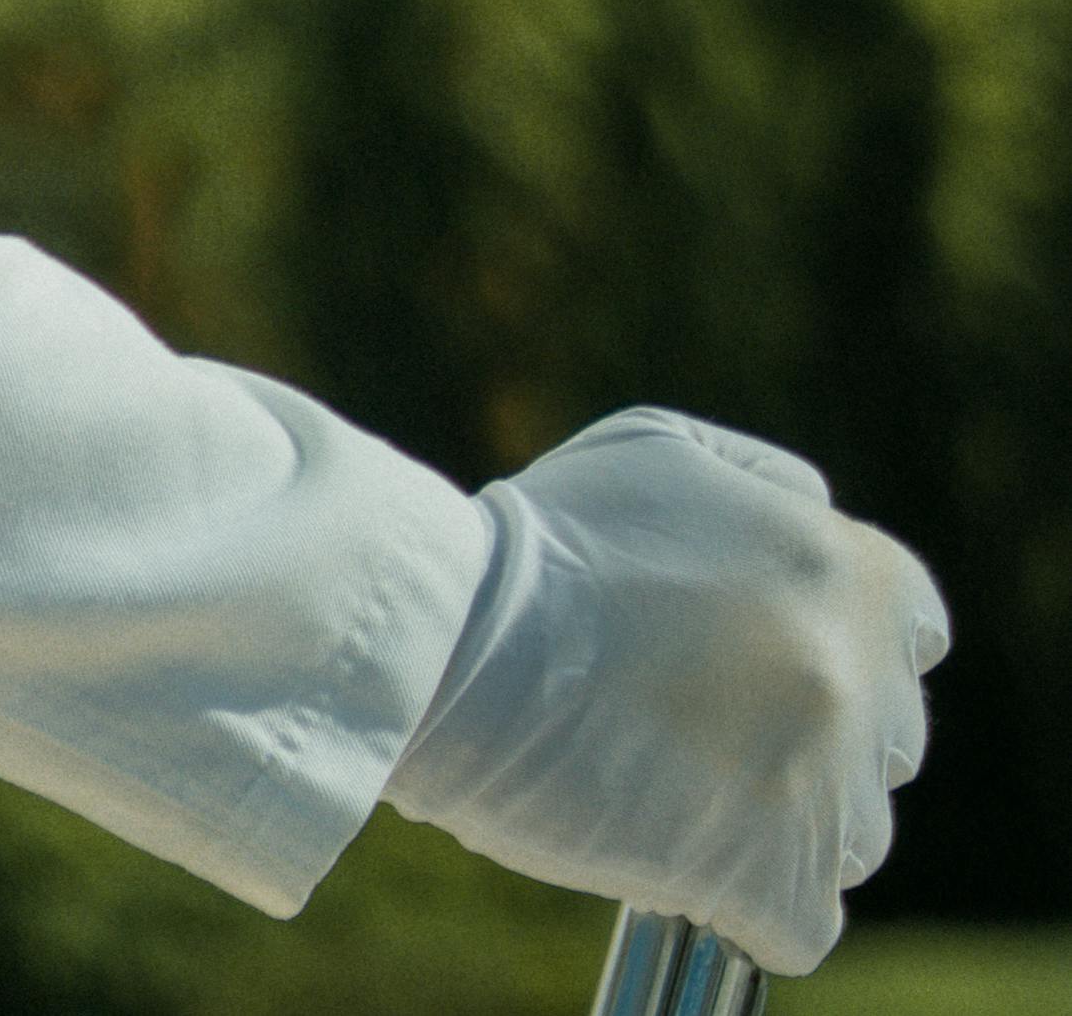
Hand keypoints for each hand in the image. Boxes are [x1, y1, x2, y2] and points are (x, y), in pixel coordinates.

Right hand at [379, 407, 945, 978]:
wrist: (457, 641)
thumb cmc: (546, 539)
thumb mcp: (662, 449)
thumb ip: (767, 483)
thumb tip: (820, 519)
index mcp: (844, 570)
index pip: (914, 627)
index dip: (850, 642)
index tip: (783, 658)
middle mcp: (855, 676)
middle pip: (889, 738)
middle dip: (818, 732)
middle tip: (712, 721)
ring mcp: (825, 787)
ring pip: (855, 837)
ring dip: (788, 821)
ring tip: (683, 785)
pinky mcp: (779, 884)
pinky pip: (803, 922)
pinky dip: (751, 905)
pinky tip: (680, 852)